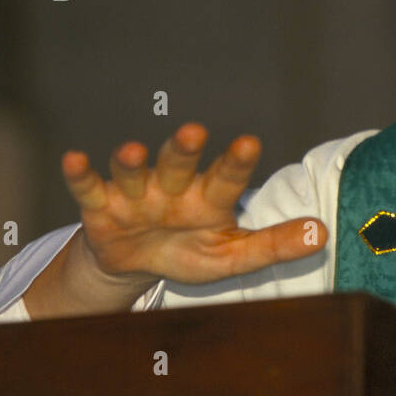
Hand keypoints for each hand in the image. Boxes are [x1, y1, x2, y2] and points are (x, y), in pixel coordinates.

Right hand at [25, 123, 326, 318]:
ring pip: (133, 171)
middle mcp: (173, 187)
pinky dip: (81, 174)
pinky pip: (90, 188)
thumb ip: (273, 244)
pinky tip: (74, 160)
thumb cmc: (190, 250)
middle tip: (194, 131)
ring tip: (132, 151)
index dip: (236, 162)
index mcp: (208, 198)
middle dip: (184, 148)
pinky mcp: (101, 207)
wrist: (137, 263)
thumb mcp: (232, 255)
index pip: (226, 177)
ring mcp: (135, 193)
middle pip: (179, 163)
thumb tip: (322, 234)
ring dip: (130, 161)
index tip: (249, 143)